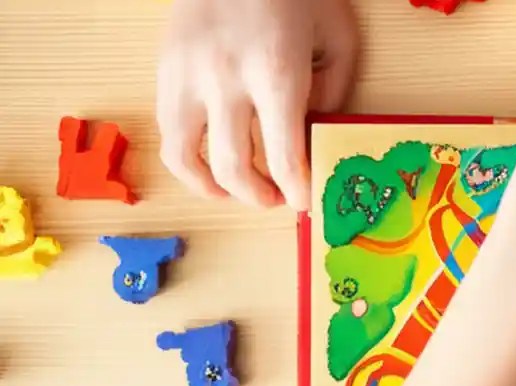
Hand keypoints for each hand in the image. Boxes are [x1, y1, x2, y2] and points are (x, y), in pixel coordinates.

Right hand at [156, 0, 357, 209]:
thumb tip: (312, 137)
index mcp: (275, 73)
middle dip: (260, 197)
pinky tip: (208, 167)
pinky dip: (186, 161)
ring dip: (215, 188)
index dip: (296, 190)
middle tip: (279, 200)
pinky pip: (168, 131)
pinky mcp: (163, 70)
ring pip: (187, 158)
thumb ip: (331, 92)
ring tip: (237, 193)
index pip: (283, 157)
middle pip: (235, 167)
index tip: (306, 201)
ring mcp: (187, 76)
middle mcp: (225, 81)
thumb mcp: (336, 37)